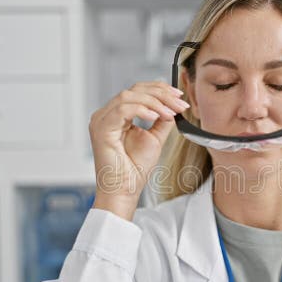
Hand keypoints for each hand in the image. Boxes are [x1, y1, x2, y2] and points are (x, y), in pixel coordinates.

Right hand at [88, 81, 189, 218]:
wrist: (124, 191)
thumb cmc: (133, 170)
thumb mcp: (155, 139)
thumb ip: (162, 120)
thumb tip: (173, 106)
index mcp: (116, 116)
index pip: (138, 91)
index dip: (160, 90)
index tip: (179, 97)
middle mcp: (106, 115)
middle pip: (134, 90)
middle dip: (161, 93)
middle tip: (179, 103)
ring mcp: (101, 121)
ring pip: (129, 96)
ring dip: (154, 101)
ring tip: (170, 112)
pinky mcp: (101, 129)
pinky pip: (122, 109)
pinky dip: (141, 109)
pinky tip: (155, 116)